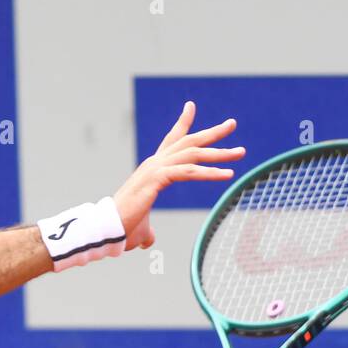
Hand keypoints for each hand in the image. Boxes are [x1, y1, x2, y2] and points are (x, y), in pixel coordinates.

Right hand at [113, 102, 244, 250]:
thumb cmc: (122, 229)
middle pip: (188, 141)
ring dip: (219, 152)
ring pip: (193, 154)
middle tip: (231, 124)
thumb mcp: (141, 228)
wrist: (107, 229)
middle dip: (212, 133)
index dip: (182, 123)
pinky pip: (189, 172)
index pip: (170, 141)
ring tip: (240, 152)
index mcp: (152, 169)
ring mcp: (155, 169)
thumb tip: (148, 241)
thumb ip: (147, 232)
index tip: (191, 106)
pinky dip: (209, 172)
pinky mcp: (157, 179)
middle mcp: (154, 163)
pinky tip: (227, 174)